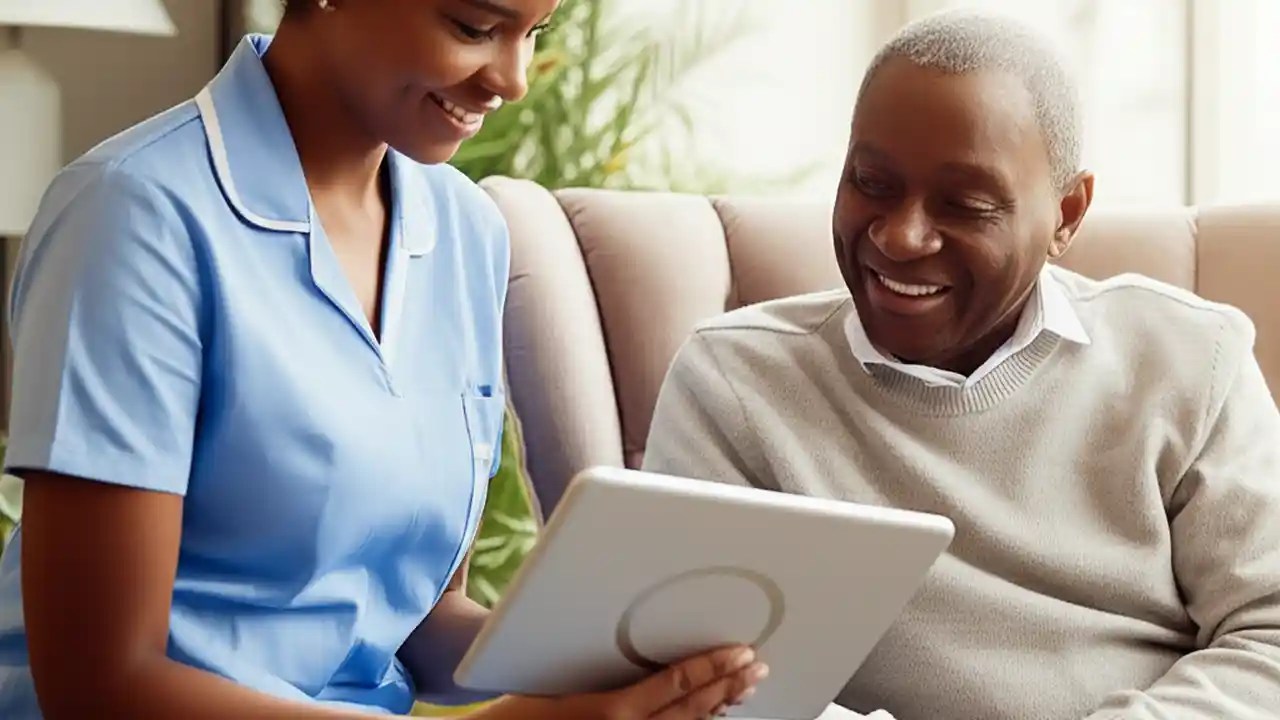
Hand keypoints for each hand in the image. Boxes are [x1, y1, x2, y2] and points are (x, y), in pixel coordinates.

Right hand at [485, 644, 768, 718]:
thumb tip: (642, 640)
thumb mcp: (559, 677)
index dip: (712, 668)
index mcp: (610, 711)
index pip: (676, 685)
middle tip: (757, 666)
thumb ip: (606, 666)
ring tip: (745, 688)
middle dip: (729, 686)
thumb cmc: (521, 711)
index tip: (740, 653)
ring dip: (719, 705)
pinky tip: (710, 712)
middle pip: (692, 710)